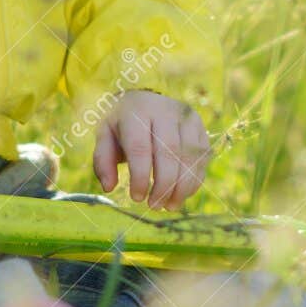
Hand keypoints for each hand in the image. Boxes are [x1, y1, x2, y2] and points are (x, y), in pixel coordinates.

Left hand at [92, 90, 211, 209]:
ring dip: (182, 186)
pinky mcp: (199, 125)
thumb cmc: (123, 124)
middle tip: (155, 206)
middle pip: (169, 153)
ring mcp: (186, 116)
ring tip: (170, 206)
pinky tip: (183, 194)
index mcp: (136, 111)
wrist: (145, 100)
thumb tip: (108, 187)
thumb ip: (103, 161)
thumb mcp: (105, 136)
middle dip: (164, 185)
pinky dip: (194, 179)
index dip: (140, 176)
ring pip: (190, 156)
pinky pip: (202, 157)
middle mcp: (164, 110)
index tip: (136, 197)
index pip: (140, 147)